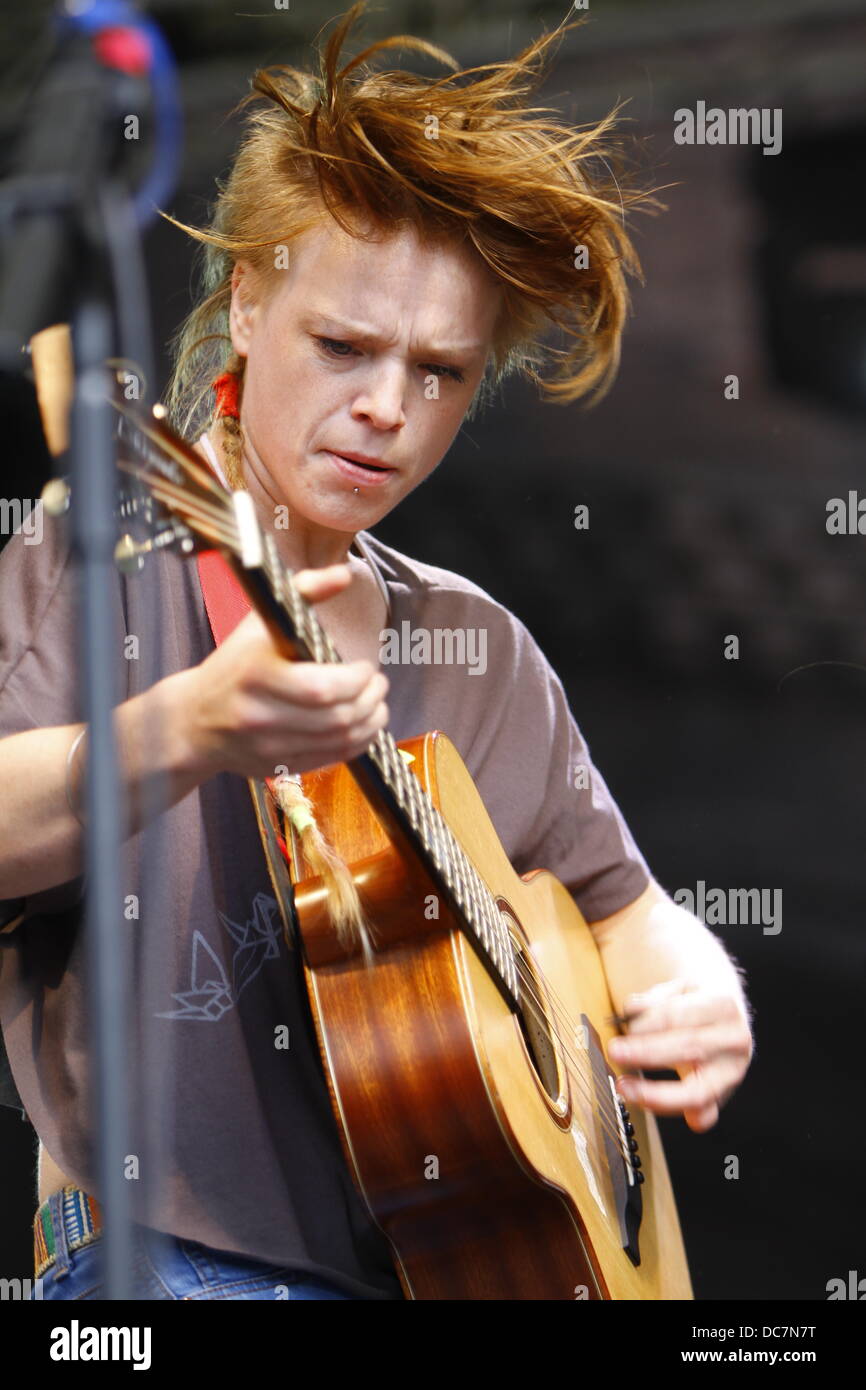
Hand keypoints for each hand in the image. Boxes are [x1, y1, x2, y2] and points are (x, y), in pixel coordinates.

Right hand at [178, 562, 389, 780]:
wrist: (194, 720)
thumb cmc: (234, 664)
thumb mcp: (260, 622)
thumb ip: (304, 591)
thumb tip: (343, 575)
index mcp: (257, 674)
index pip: (324, 688)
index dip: (357, 679)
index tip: (366, 666)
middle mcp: (261, 715)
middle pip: (337, 717)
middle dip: (370, 699)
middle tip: (379, 685)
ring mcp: (269, 747)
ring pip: (339, 741)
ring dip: (370, 722)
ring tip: (377, 704)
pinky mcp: (278, 767)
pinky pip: (331, 759)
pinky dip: (356, 743)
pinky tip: (363, 726)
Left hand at [606, 978, 753, 1132]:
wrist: (725, 1017)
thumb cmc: (693, 1002)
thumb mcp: (676, 988)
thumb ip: (653, 998)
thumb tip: (631, 1009)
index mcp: (723, 1006)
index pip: (679, 1016)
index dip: (649, 1023)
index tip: (625, 1028)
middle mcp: (733, 1041)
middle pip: (689, 1049)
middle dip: (647, 1053)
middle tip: (616, 1052)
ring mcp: (731, 1072)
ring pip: (697, 1090)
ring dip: (656, 1093)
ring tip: (625, 1087)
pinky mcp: (722, 1096)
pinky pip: (706, 1115)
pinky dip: (687, 1117)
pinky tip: (661, 1110)